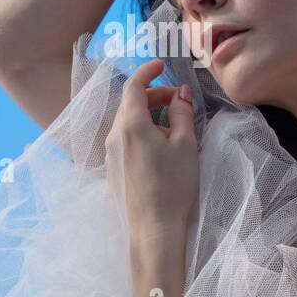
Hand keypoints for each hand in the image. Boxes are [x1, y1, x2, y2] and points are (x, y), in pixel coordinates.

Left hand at [104, 58, 199, 240]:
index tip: (160, 66)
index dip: (147, 71)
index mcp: (131, 125)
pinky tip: (165, 151)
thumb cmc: (173, 186)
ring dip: (152, 118)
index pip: (133, 86)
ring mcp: (111, 154)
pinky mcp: (114, 170)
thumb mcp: (186, 145)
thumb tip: (181, 93)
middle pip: (131, 104)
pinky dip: (144, 135)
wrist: (153, 230)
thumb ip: (182, 114)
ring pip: (130, 124)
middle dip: (155, 97)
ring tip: (179, 132)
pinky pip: (127, 142)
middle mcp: (115, 136)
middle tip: (179, 101)